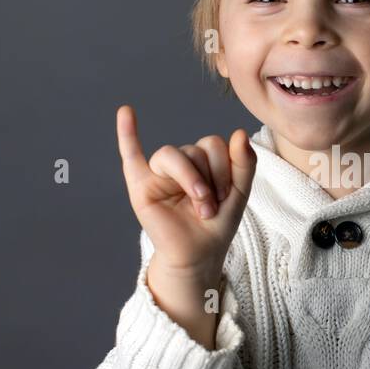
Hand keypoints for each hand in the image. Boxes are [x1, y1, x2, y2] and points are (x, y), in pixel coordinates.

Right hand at [116, 105, 256, 285]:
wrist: (199, 255)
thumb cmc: (217, 225)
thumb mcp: (239, 192)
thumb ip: (244, 163)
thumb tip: (240, 132)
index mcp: (204, 161)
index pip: (213, 144)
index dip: (225, 166)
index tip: (228, 196)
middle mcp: (181, 164)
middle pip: (194, 148)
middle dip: (209, 176)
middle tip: (211, 206)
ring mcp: (159, 173)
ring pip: (170, 153)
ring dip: (190, 178)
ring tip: (200, 205)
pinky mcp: (140, 186)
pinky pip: (130, 155)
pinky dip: (126, 133)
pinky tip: (126, 113)